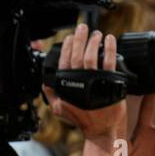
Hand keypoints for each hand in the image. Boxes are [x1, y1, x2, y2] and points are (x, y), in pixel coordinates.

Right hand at [42, 25, 125, 141]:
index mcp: (67, 85)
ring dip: (93, 41)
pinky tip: (109, 40)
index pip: (64, 62)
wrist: (101, 127)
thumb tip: (45, 85)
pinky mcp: (109, 79)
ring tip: (96, 33)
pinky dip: (109, 48)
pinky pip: (109, 60)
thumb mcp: (61, 109)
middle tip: (82, 28)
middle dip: (79, 39)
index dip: (66, 48)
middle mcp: (80, 81)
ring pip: (91, 56)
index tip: (69, 38)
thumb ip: (52, 95)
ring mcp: (95, 79)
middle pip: (77, 55)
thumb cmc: (82, 118)